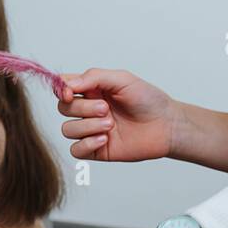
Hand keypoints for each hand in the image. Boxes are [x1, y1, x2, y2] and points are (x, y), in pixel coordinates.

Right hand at [58, 68, 178, 161]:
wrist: (166, 125)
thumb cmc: (148, 100)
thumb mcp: (122, 79)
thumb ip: (94, 77)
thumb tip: (68, 84)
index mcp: (91, 90)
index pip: (63, 87)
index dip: (61, 89)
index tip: (70, 92)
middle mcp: (88, 109)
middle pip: (63, 108)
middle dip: (82, 108)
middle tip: (106, 109)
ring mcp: (91, 130)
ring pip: (67, 129)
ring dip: (87, 126)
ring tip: (111, 124)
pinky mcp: (96, 149)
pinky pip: (75, 150)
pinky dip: (87, 144)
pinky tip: (105, 139)